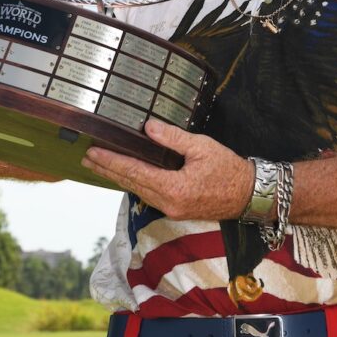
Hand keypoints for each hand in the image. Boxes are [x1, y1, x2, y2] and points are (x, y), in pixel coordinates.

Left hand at [82, 118, 253, 221]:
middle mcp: (169, 203)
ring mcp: (172, 209)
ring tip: (100, 166)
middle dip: (108, 170)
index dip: (112, 161)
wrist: (249, 195)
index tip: (93, 153)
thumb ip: (173, 138)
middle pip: (130, 184)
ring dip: (119, 177)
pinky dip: (134, 183)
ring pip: (138, 191)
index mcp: (174, 188)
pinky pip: (149, 195)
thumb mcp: (202, 147)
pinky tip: (126, 176)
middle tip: (86, 159)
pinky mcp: (176, 209)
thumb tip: (148, 128)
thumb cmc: (229, 169)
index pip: (135, 172)